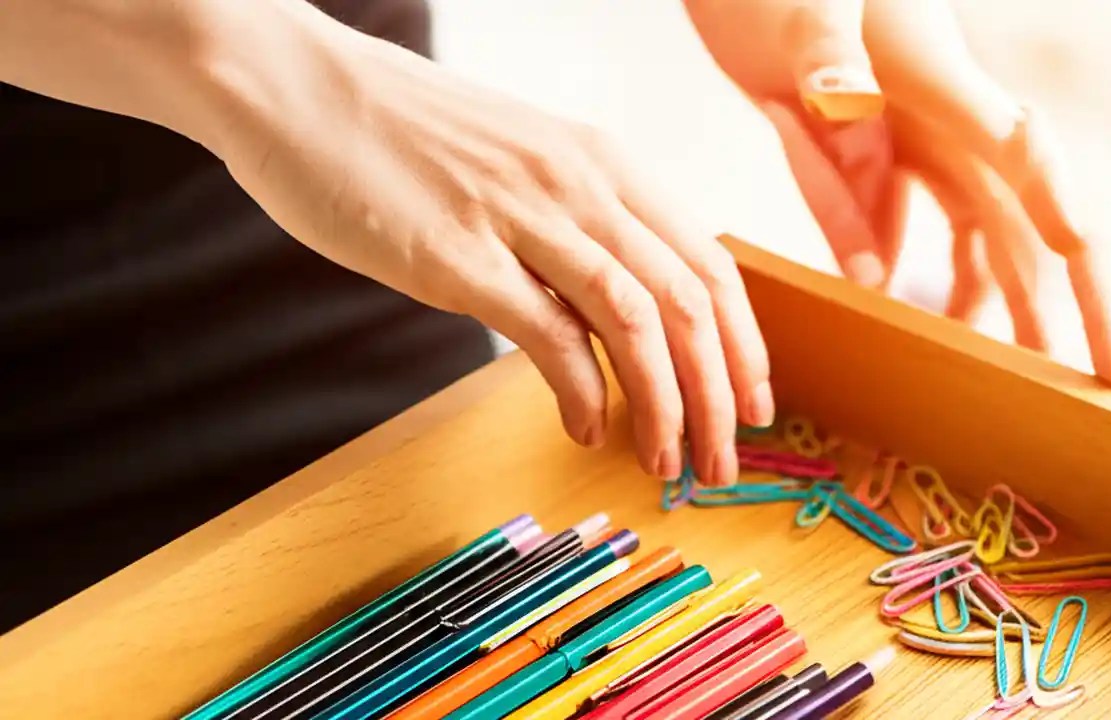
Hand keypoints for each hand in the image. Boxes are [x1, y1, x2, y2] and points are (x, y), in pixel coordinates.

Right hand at [208, 3, 771, 483]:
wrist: (298, 90)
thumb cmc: (407, 135)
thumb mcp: (522, 164)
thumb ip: (577, 228)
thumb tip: (617, 311)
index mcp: (603, 162)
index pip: (709, 263)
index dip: (744, 345)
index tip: (752, 405)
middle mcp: (579, 183)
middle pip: (688, 301)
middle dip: (719, 394)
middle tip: (723, 462)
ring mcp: (520, 215)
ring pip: (635, 319)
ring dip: (665, 405)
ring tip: (666, 463)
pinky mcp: (457, 255)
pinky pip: (547, 333)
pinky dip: (580, 393)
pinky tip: (586, 431)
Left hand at [684, 0, 1110, 387]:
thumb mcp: (803, 6)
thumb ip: (827, 51)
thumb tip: (847, 100)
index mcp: (936, 76)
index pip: (1019, 147)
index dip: (1058, 205)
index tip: (1086, 263)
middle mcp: (941, 115)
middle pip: (1023, 218)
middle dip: (1070, 297)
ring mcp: (911, 137)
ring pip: (976, 234)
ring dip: (996, 302)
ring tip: (1011, 373)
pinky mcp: (874, 150)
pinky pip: (902, 220)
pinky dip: (905, 265)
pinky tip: (901, 310)